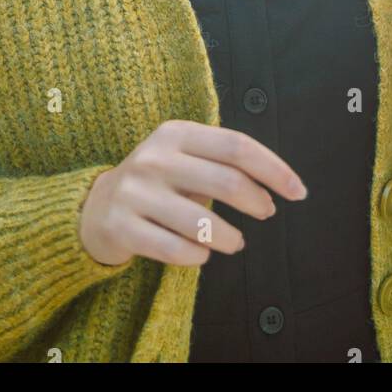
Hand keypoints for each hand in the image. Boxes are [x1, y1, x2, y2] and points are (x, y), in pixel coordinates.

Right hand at [78, 119, 306, 266]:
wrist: (94, 207)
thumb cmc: (157, 183)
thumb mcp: (183, 157)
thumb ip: (222, 162)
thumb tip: (277, 185)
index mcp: (175, 133)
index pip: (236, 146)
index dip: (273, 168)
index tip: (298, 190)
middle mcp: (154, 158)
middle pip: (226, 181)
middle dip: (257, 202)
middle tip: (267, 213)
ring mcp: (136, 192)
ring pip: (203, 223)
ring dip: (230, 238)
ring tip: (235, 241)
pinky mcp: (122, 227)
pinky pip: (177, 250)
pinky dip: (199, 257)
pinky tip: (202, 254)